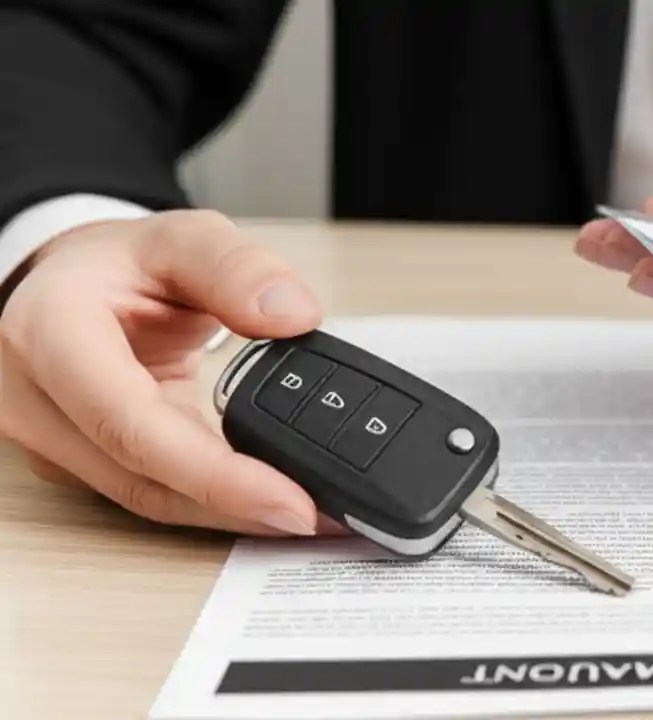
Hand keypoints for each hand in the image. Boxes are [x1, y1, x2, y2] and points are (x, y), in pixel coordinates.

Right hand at [0, 210, 327, 534]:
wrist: (67, 284)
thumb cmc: (116, 262)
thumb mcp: (180, 237)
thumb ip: (237, 267)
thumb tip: (294, 315)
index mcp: (48, 333)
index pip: (132, 425)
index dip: (215, 476)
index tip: (290, 500)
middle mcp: (36, 400)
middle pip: (145, 480)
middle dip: (241, 507)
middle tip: (324, 516)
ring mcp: (53, 441)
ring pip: (150, 499)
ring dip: (233, 514)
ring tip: (315, 514)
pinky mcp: (83, 462)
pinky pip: (155, 491)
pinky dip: (216, 500)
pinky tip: (271, 500)